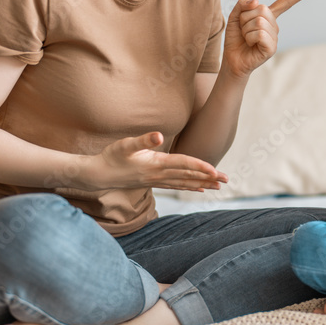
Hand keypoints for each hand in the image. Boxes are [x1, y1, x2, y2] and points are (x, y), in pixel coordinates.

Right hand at [83, 132, 227, 191]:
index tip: (214, 169)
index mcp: (156, 163)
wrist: (98, 175)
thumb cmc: (111, 157)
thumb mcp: (125, 145)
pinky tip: (199, 188)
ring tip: (219, 186)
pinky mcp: (153, 182)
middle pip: (188, 175)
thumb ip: (143, 140)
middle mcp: (159, 174)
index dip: (199, 166)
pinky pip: (176, 185)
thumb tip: (158, 136)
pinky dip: (189, 186)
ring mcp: (157, 180)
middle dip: (208, 177)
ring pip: (184, 182)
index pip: (183, 164)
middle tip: (226, 180)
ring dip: (202, 183)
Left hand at [222, 0, 318, 77]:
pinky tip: (251, 45)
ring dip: (245, 29)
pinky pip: (260, 34)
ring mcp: (274, 37)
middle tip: (244, 29)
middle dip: (245, 17)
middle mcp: (274, 26)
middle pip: (262, 9)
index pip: (286, 3)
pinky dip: (250, 38)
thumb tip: (256, 2)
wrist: (232, 58)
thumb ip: (243, 4)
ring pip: (259, 22)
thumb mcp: (235, 16)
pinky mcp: (272, 48)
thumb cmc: (235, 38)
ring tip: (246, 38)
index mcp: (268, 16)